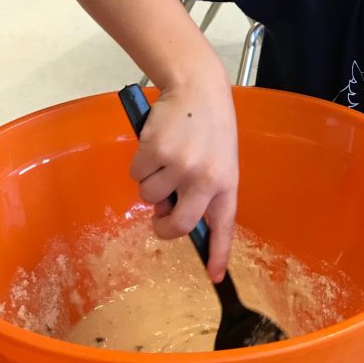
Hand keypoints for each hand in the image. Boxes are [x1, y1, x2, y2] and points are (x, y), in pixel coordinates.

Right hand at [129, 76, 238, 282]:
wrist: (196, 86)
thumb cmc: (209, 124)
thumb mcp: (219, 157)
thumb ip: (202, 187)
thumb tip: (169, 212)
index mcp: (226, 181)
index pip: (223, 226)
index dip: (217, 253)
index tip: (214, 277)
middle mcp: (204, 178)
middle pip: (178, 225)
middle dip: (163, 226)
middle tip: (159, 217)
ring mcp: (179, 166)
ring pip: (149, 197)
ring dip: (150, 182)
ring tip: (165, 155)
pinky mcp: (155, 152)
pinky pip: (136, 175)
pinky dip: (140, 164)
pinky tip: (155, 144)